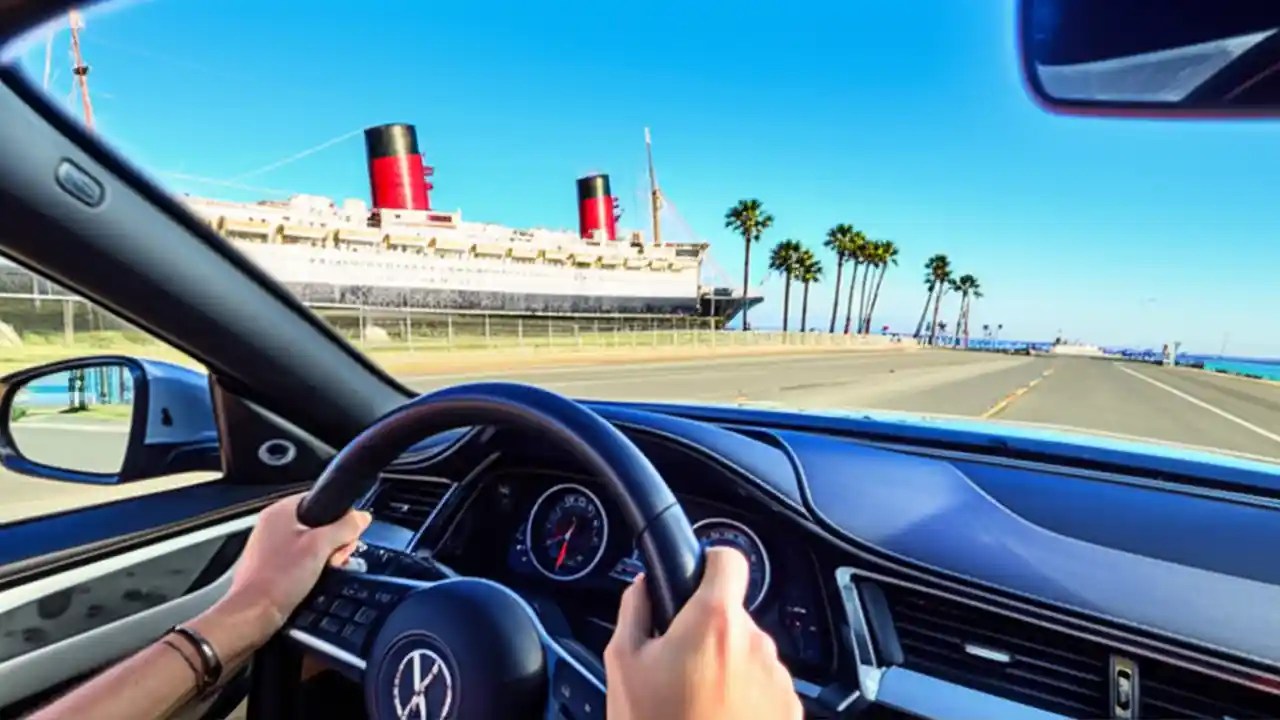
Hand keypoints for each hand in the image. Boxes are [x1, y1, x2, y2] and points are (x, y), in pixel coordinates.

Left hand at [190, 493, 371, 658]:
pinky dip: (313, 568)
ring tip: (324, 571)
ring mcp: (272, 545)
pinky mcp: (273, 565)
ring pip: (313, 542)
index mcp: (282, 511)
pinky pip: (302, 559)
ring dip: (326, 557)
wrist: (252, 615)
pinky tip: (314, 580)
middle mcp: (274, 524)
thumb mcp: (320, 547)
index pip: (322, 500)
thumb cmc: (277, 579)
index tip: (345, 536)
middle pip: (320, 523)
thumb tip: (362, 517)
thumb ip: (345, 527)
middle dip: (335, 542)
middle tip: (334, 558)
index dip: (340, 517)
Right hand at [604, 546, 802, 719]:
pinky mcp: (789, 711)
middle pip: (733, 615)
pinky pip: (765, 688)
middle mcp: (755, 645)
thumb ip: (636, 609)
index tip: (696, 578)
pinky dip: (745, 698)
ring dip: (728, 668)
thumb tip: (646, 585)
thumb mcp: (623, 665)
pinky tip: (717, 719)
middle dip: (708, 632)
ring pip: (749, 654)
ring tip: (695, 703)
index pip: (728, 559)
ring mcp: (777, 680)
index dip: (708, 563)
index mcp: (714, 622)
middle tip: (678, 666)